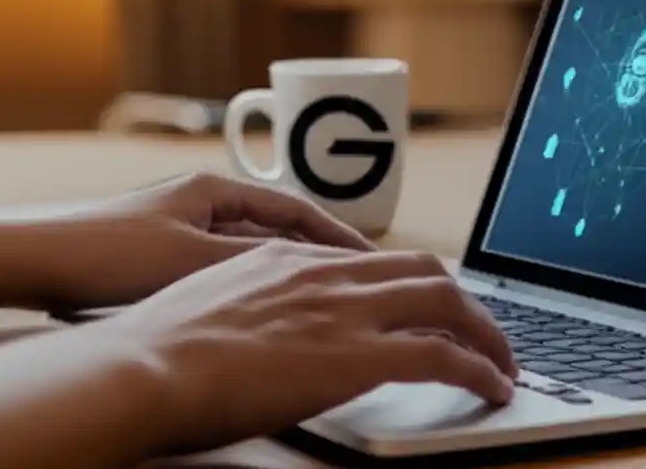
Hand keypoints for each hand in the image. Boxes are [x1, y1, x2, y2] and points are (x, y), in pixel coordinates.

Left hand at [37, 173, 373, 311]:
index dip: (337, 235)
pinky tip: (264, 311)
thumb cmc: (110, 252)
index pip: (296, 208)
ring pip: (253, 251)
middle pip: (277, 228)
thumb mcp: (194, 258)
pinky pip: (226, 270)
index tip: (371, 258)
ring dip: (286, 271)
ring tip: (322, 300)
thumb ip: (254, 262)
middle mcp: (202, 203)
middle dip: (318, 254)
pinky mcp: (163, 258)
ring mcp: (183, 230)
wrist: (39, 262)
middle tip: (358, 281)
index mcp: (215, 189)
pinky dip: (253, 286)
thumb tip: (310, 270)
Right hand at [89, 241, 517, 455]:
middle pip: (424, 270)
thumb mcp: (209, 305)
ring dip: (485, 333)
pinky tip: (494, 387)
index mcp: (288, 257)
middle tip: (481, 333)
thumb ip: (250, 305)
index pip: (374, 260)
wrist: (143, 366)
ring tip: (502, 362)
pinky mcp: (357, 355)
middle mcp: (325, 272)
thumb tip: (262, 328)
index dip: (414, 284)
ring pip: (447, 303)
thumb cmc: (158, 349)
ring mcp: (344, 310)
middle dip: (464, 301)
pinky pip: (444, 355)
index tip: (431, 307)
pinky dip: (480, 368)